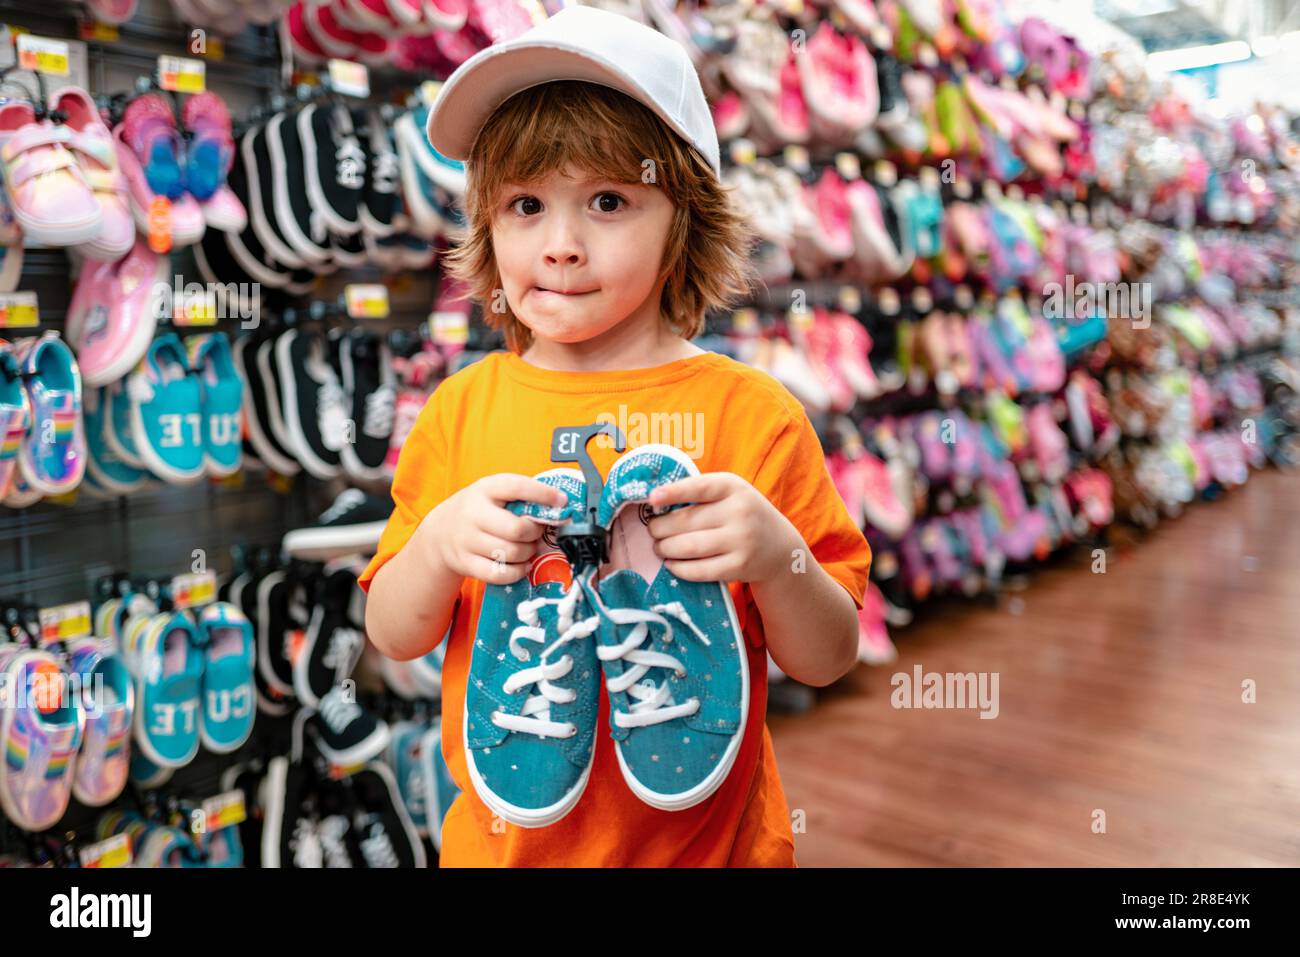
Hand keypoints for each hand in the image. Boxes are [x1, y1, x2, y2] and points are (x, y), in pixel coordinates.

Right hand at [418, 473, 566, 585]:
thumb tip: (560, 507)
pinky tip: (521, 565)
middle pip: (516, 529)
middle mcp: (473, 513)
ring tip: (528, 548)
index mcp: (485, 489)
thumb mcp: (493, 493)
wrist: (440, 532)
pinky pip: (500, 573)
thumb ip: (520, 497)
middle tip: (537, 533)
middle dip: (535, 533)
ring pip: (511, 553)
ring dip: (528, 553)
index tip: (562, 501)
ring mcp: (467, 540)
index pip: (516, 487)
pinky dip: (517, 572)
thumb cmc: (478, 510)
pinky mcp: (465, 563)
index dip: (543, 494)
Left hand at [646, 472, 802, 584]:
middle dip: (659, 528)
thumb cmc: (742, 515)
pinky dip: (679, 568)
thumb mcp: (731, 493)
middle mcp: (740, 512)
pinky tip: (672, 564)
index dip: (673, 492)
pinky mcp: (739, 566)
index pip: (699, 487)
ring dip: (665, 548)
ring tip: (659, 547)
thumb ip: (700, 492)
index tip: (652, 498)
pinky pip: (699, 570)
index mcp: (733, 487)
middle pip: (686, 521)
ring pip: (688, 547)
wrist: (780, 548)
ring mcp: (741, 540)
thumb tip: (654, 501)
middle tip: (652, 530)